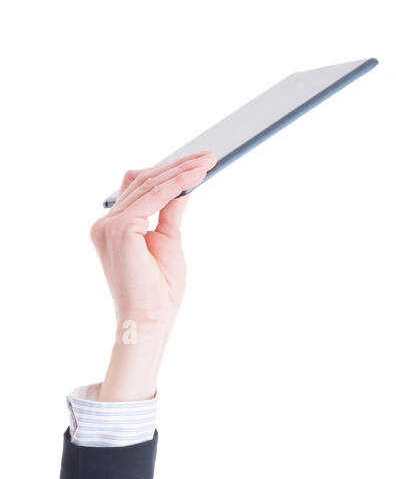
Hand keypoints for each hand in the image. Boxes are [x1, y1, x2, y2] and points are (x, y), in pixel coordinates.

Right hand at [89, 150, 217, 333]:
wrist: (149, 322)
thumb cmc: (159, 294)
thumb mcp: (168, 242)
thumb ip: (170, 212)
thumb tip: (182, 186)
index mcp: (113, 227)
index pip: (138, 188)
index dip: (167, 173)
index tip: (196, 164)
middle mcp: (105, 223)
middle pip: (142, 180)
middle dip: (177, 166)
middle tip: (208, 156)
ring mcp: (108, 224)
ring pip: (148, 184)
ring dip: (181, 171)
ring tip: (208, 162)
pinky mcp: (119, 228)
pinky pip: (153, 196)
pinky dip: (176, 184)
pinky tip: (197, 176)